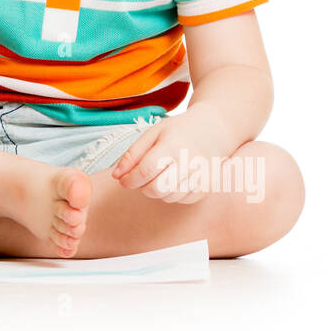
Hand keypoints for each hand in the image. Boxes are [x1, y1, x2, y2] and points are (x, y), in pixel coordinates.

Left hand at [109, 112, 230, 203]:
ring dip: (157, 191)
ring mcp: (201, 176)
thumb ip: (133, 154)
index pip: (145, 171)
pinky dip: (172, 194)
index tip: (124, 180)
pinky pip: (182, 200)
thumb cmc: (179, 131)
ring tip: (159, 175)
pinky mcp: (208, 186)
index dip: (130, 180)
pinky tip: (173, 180)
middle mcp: (189, 162)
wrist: (214, 130)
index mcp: (172, 145)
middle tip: (142, 178)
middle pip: (157, 189)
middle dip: (143, 188)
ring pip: (169, 197)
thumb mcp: (153, 133)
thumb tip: (116, 175)